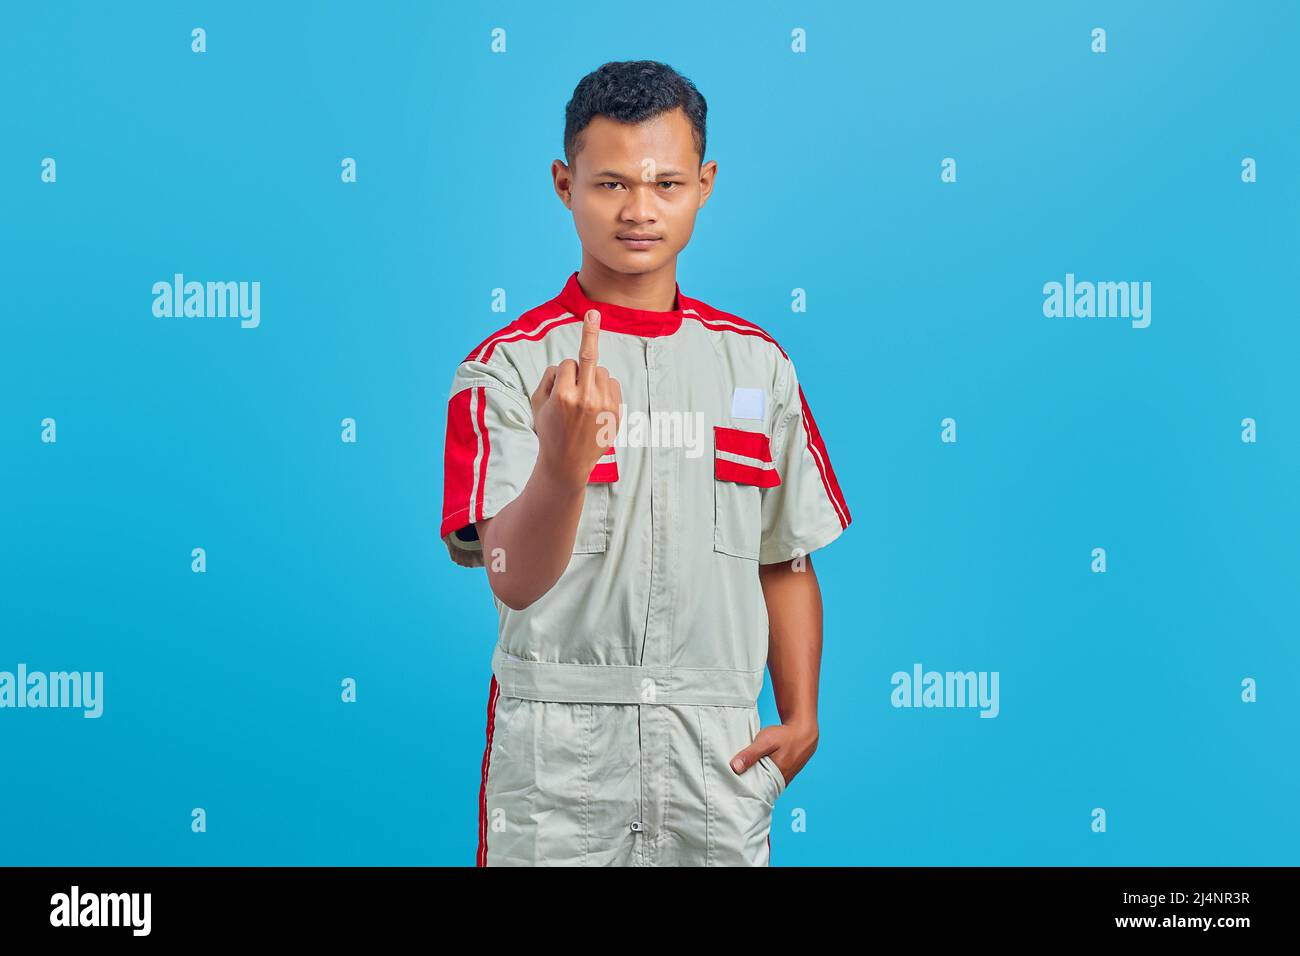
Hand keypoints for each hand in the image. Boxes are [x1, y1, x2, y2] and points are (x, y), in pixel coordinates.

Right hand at [530, 309, 622, 488]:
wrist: (566, 464)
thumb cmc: (548, 430)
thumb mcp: (538, 403)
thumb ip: (550, 378)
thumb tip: (568, 360)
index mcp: (563, 395)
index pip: (567, 364)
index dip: (564, 372)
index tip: (568, 363)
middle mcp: (584, 399)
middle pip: (589, 358)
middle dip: (589, 332)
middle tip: (593, 313)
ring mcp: (603, 406)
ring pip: (601, 371)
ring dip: (592, 376)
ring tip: (584, 400)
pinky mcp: (615, 412)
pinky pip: (612, 384)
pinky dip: (605, 387)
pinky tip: (596, 403)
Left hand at [730, 718, 818, 788]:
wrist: (804, 732)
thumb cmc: (785, 736)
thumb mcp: (766, 741)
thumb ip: (750, 754)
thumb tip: (734, 768)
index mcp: (775, 778)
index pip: (755, 792)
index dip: (742, 791)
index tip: (729, 789)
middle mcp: (780, 782)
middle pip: (759, 790)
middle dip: (746, 787)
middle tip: (730, 784)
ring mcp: (783, 779)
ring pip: (764, 784)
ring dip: (753, 781)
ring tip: (738, 777)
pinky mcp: (783, 775)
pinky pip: (769, 780)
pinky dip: (760, 776)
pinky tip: (751, 771)